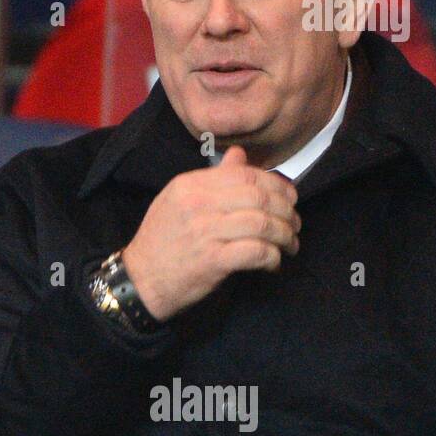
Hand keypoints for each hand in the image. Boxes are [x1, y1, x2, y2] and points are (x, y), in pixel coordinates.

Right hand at [120, 145, 299, 322]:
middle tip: (294, 223)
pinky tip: (272, 262)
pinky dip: (272, 257)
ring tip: (289, 244)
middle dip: (286, 210)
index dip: (275, 184)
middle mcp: (198, 203)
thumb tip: (240, 156)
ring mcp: (205, 231)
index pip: (245, 174)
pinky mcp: (213, 260)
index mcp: (190, 185)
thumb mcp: (178, 200)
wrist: (140, 279)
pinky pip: (256, 252)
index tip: (288, 197)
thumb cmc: (162, 240)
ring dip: (284, 235)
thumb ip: (212, 178)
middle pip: (259, 197)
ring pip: (263, 224)